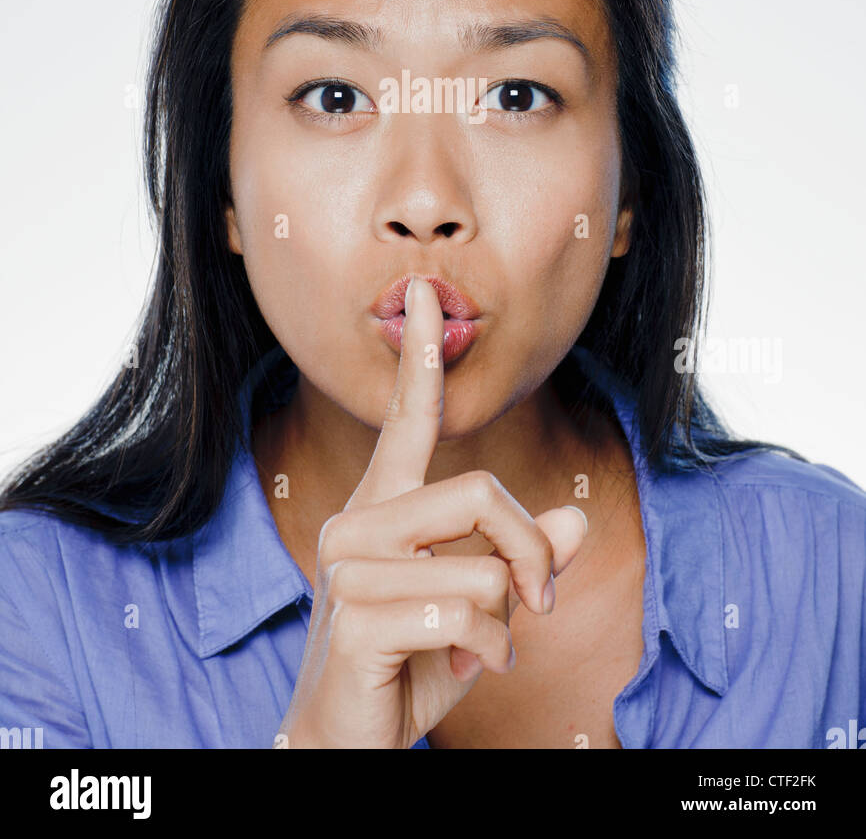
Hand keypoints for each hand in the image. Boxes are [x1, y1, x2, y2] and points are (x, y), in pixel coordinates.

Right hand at [275, 275, 588, 748]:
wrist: (345, 743)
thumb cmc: (410, 668)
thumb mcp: (480, 610)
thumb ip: (520, 561)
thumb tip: (576, 521)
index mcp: (381, 509)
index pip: (405, 421)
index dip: (420, 357)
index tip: (423, 293)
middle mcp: (357, 524)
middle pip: (481, 492)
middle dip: (530, 552)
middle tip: (538, 602)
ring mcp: (349, 569)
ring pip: (485, 564)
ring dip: (508, 620)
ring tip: (483, 648)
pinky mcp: (357, 618)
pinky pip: (468, 612)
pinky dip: (490, 651)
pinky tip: (466, 670)